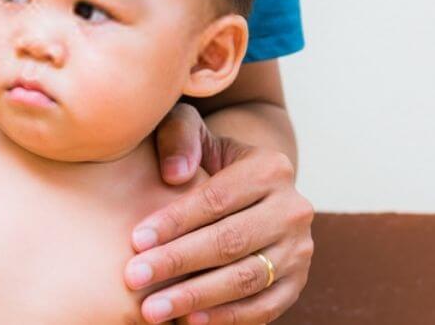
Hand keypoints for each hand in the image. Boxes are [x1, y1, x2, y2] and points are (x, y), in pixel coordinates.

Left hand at [126, 103, 314, 323]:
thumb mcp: (189, 129)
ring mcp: (300, 249)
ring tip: (152, 309)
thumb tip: (174, 174)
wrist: (246, 184)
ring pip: (247, 278)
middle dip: (177, 263)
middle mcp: (294, 209)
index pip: (216, 200)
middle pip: (230, 242)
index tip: (135, 240)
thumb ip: (179, 138)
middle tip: (133, 278)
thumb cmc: (202, 154)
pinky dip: (228, 317)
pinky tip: (189, 321)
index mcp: (270, 168)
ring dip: (197, 297)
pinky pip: (265, 306)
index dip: (174, 222)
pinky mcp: (298, 282)